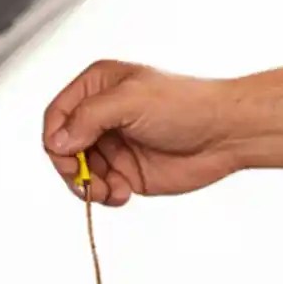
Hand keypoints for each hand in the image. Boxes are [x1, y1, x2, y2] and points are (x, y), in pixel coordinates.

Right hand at [42, 60, 247, 205]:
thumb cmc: (187, 104)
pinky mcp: (126, 171)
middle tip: (87, 181)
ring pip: (79, 172)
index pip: (57, 115)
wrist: (226, 134)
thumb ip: (89, 117)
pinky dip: (106, 195)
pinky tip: (124, 193)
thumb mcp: (131, 100)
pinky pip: (101, 189)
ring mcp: (114, 145)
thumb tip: (59, 141)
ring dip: (90, 186)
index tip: (67, 157)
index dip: (56, 138)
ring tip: (110, 190)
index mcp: (98, 87)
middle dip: (72, 168)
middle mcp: (102, 116)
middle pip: (64, 148)